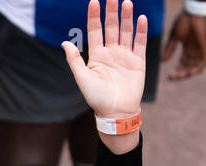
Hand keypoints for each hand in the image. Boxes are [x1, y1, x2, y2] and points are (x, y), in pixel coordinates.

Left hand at [62, 1, 146, 151]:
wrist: (116, 113)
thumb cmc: (97, 99)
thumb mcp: (82, 78)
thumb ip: (75, 60)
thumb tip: (65, 42)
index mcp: (97, 55)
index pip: (96, 31)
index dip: (94, 16)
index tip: (94, 1)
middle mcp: (111, 52)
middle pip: (111, 27)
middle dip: (111, 12)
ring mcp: (125, 56)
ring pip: (126, 32)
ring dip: (126, 18)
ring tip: (127, 3)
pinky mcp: (138, 62)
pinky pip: (140, 43)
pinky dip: (141, 31)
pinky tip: (140, 19)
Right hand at [161, 11, 205, 79]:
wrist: (195, 12)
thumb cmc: (185, 20)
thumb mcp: (174, 37)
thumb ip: (169, 49)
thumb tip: (162, 61)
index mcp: (188, 47)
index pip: (183, 63)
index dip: (177, 70)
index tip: (169, 76)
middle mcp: (195, 50)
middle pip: (189, 67)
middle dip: (181, 73)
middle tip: (172, 76)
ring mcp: (201, 50)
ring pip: (196, 67)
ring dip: (188, 73)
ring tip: (179, 76)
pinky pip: (204, 63)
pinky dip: (197, 69)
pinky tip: (189, 73)